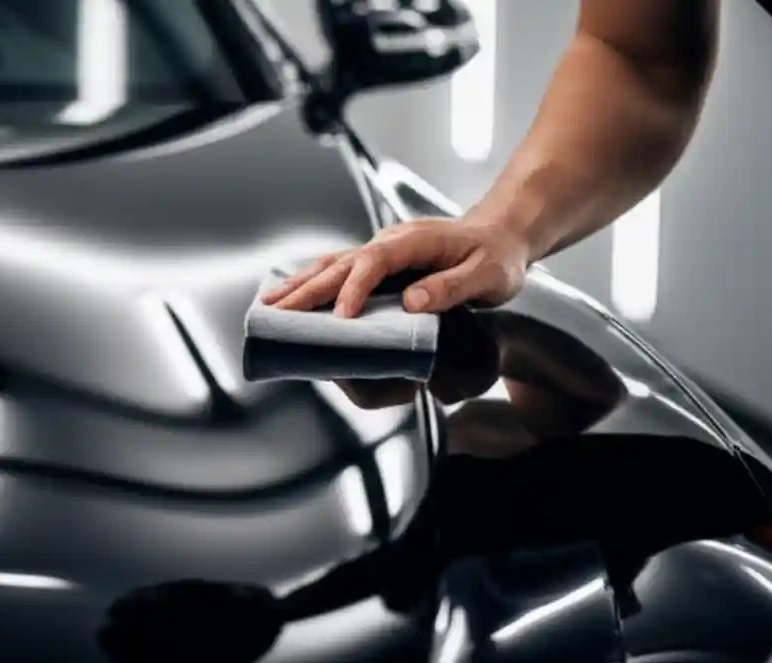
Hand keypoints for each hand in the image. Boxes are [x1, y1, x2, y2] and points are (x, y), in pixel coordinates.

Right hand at [263, 218, 531, 317]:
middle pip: (340, 265)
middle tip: (276, 312)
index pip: (373, 263)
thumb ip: (452, 286)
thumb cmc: (497, 255)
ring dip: (300, 286)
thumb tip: (412, 301)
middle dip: (307, 290)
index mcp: (413, 241)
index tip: (342, 318)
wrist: (503, 235)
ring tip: (269, 304)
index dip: (354, 290)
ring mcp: (381, 252)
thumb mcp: (488, 274)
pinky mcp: (379, 264)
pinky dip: (312, 283)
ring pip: (331, 266)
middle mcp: (389, 243)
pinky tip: (291, 295)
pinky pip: (339, 272)